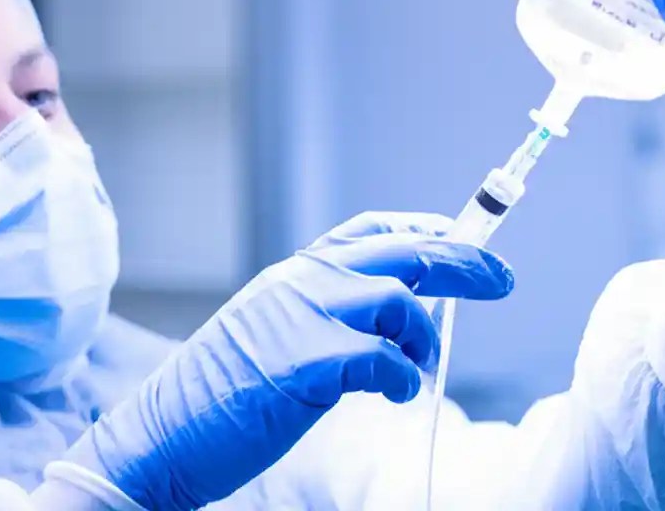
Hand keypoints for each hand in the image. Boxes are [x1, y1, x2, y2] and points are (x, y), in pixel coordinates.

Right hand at [64, 212, 514, 509]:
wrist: (163, 437)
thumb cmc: (222, 396)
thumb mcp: (274, 333)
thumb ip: (325, 314)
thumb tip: (392, 315)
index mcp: (294, 274)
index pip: (371, 229)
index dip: (425, 227)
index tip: (460, 233)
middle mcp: (300, 282)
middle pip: (403, 251)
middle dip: (463, 260)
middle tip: (502, 280)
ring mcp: (300, 317)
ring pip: (398, 300)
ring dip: (424, 337)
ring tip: (423, 368)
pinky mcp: (304, 363)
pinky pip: (383, 359)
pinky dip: (403, 377)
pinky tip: (398, 395)